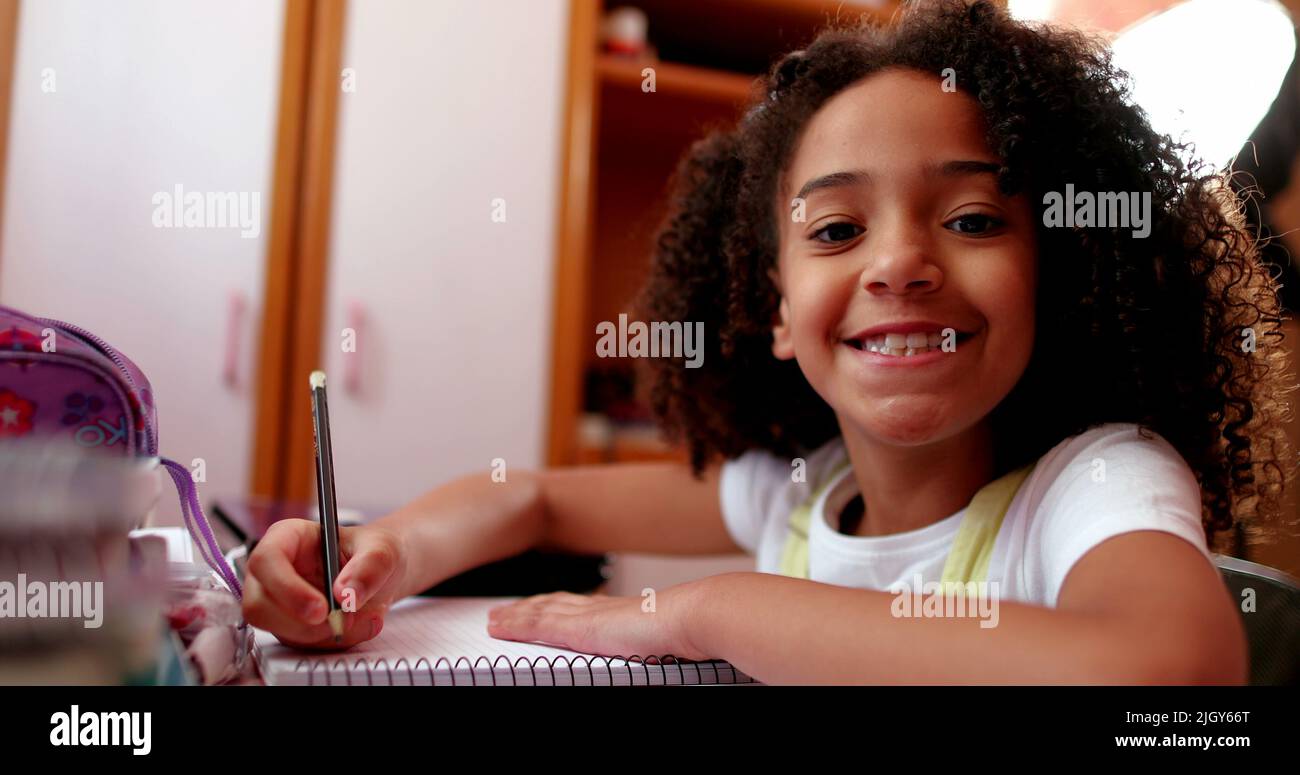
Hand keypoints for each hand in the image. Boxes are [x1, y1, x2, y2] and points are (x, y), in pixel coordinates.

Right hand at [241, 518, 406, 649]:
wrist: (383, 574)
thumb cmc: (375, 550)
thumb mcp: (382, 549)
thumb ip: (369, 567)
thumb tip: (345, 595)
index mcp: (287, 538)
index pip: (265, 560)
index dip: (287, 588)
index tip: (321, 609)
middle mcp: (274, 571)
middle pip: (259, 606)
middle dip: (300, 623)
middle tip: (342, 621)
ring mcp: (278, 602)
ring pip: (281, 632)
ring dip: (323, 635)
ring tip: (363, 618)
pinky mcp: (291, 627)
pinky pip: (303, 646)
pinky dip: (333, 642)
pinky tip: (360, 624)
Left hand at [486, 584, 710, 661]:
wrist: (688, 618)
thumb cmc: (685, 630)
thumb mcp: (662, 637)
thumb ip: (650, 641)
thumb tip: (658, 651)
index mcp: (616, 611)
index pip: (577, 606)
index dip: (554, 605)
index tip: (540, 606)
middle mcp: (597, 609)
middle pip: (552, 604)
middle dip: (527, 607)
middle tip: (504, 611)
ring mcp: (586, 617)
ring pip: (538, 612)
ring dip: (514, 615)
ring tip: (494, 620)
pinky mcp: (578, 629)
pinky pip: (537, 625)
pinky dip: (515, 626)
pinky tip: (498, 628)